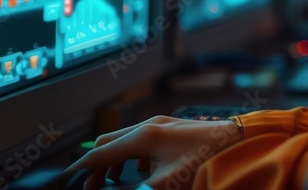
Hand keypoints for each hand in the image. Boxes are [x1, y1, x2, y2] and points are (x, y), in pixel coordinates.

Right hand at [64, 115, 242, 189]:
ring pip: (126, 141)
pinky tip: (143, 171)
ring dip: (115, 161)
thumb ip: (134, 189)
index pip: (99, 154)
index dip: (81, 172)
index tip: (67, 183)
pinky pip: (143, 140)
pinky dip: (134, 155)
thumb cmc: (205, 161)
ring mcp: (163, 124)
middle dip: (96, 166)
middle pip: (109, 143)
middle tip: (92, 187)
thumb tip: (114, 188)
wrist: (239, 142)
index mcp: (143, 136)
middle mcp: (150, 125)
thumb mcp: (164, 184)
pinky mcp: (174, 128)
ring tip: (114, 182)